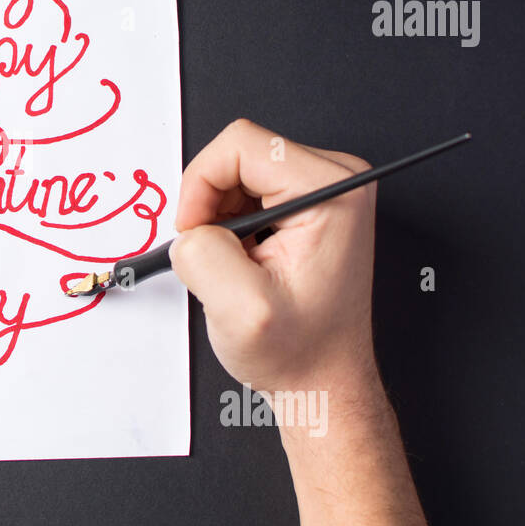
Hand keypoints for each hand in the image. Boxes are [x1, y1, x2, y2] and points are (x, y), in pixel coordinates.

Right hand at [170, 119, 445, 525]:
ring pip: (235, 174)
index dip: (200, 187)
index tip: (196, 236)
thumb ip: (202, 254)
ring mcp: (322, 191)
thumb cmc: (299, 351)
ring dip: (218, 220)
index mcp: (333, 191)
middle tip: (218, 259)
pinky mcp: (307, 205)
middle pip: (236, 156)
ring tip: (235, 267)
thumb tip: (189, 231)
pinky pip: (243, 193)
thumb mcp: (241, 310)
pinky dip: (228, 227)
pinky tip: (244, 263)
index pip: (239, 145)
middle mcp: (336, 181)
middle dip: (209, 207)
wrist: (322, 380)